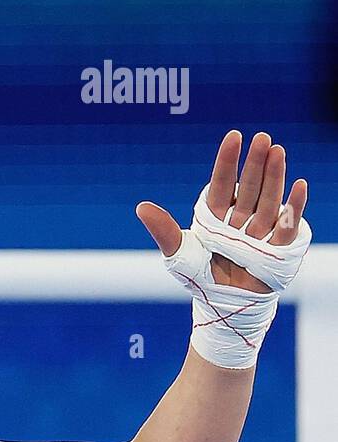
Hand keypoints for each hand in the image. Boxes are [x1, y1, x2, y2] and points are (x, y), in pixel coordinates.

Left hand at [135, 130, 307, 293]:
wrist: (222, 305)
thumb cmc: (198, 276)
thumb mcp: (177, 253)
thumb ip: (163, 230)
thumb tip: (141, 207)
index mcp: (215, 216)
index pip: (222, 183)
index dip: (227, 161)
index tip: (234, 136)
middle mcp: (239, 219)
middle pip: (248, 187)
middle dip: (255, 163)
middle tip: (262, 137)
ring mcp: (259, 232)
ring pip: (268, 200)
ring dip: (275, 177)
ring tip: (278, 151)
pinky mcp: (277, 248)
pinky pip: (287, 226)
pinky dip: (294, 207)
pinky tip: (300, 185)